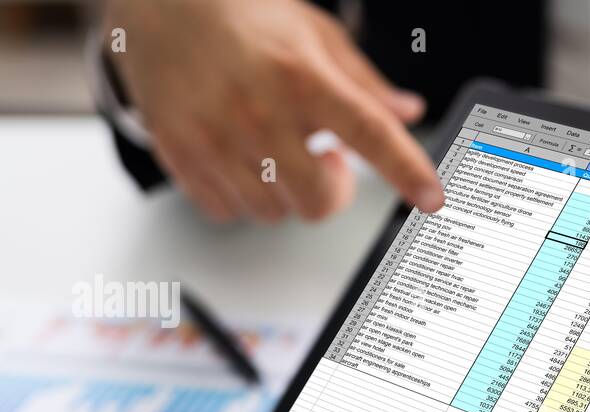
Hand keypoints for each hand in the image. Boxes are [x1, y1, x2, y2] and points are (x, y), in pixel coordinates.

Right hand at [102, 0, 443, 221]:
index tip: (432, 198)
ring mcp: (214, 137)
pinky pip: (227, 211)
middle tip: (321, 159)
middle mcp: (257, 110)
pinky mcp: (179, 154)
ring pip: (273, 212)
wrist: (158, 2)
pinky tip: (238, 159)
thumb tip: (407, 113)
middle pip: (318, 200)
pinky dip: (239, 196)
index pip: (368, 132)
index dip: (406, 170)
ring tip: (272, 150)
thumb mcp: (314, 35)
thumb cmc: (244, 17)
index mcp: (301, 76)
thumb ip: (364, 84)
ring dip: (281, 192)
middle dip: (328, 190)